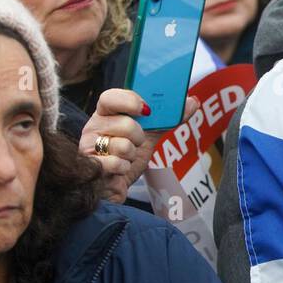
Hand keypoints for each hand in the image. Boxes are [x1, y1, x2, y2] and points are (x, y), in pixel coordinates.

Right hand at [79, 89, 198, 202]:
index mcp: (106, 114)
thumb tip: (193, 101)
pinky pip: (117, 163)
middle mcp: (93, 127)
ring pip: (123, 145)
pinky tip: (118, 170)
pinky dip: (124, 169)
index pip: (110, 97)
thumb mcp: (148, 134)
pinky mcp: (91, 166)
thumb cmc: (127, 156)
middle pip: (125, 124)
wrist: (116, 185)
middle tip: (135, 143)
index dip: (129, 101)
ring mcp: (89, 146)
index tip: (147, 110)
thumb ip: (167, 118)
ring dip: (131, 155)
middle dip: (139, 138)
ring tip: (124, 157)